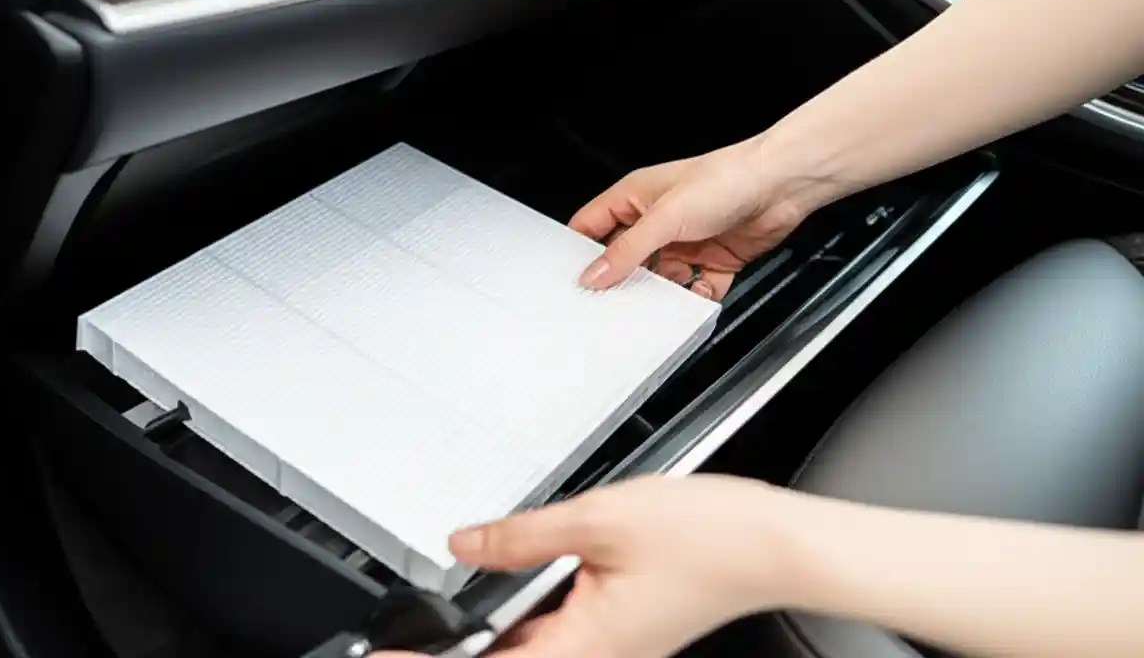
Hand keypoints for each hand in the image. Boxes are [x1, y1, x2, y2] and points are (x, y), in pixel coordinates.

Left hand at [373, 474, 794, 657]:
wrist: (773, 544)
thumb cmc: (710, 538)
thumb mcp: (598, 520)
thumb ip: (520, 538)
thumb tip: (466, 545)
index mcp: (585, 646)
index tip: (391, 650)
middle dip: (459, 642)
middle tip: (409, 627)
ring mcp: (612, 648)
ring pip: (531, 647)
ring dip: (492, 630)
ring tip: (453, 601)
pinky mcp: (623, 631)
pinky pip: (558, 631)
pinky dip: (527, 614)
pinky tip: (514, 583)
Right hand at [571, 135, 839, 298]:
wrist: (781, 186)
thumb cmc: (725, 180)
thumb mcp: (664, 218)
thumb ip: (627, 250)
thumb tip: (593, 275)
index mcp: (636, 198)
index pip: (592, 226)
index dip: (578, 251)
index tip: (571, 281)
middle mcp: (657, 219)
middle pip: (625, 258)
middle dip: (619, 281)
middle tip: (607, 307)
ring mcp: (685, 240)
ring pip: (660, 278)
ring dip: (658, 294)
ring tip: (650, 312)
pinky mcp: (712, 257)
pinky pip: (695, 287)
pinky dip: (694, 297)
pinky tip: (693, 301)